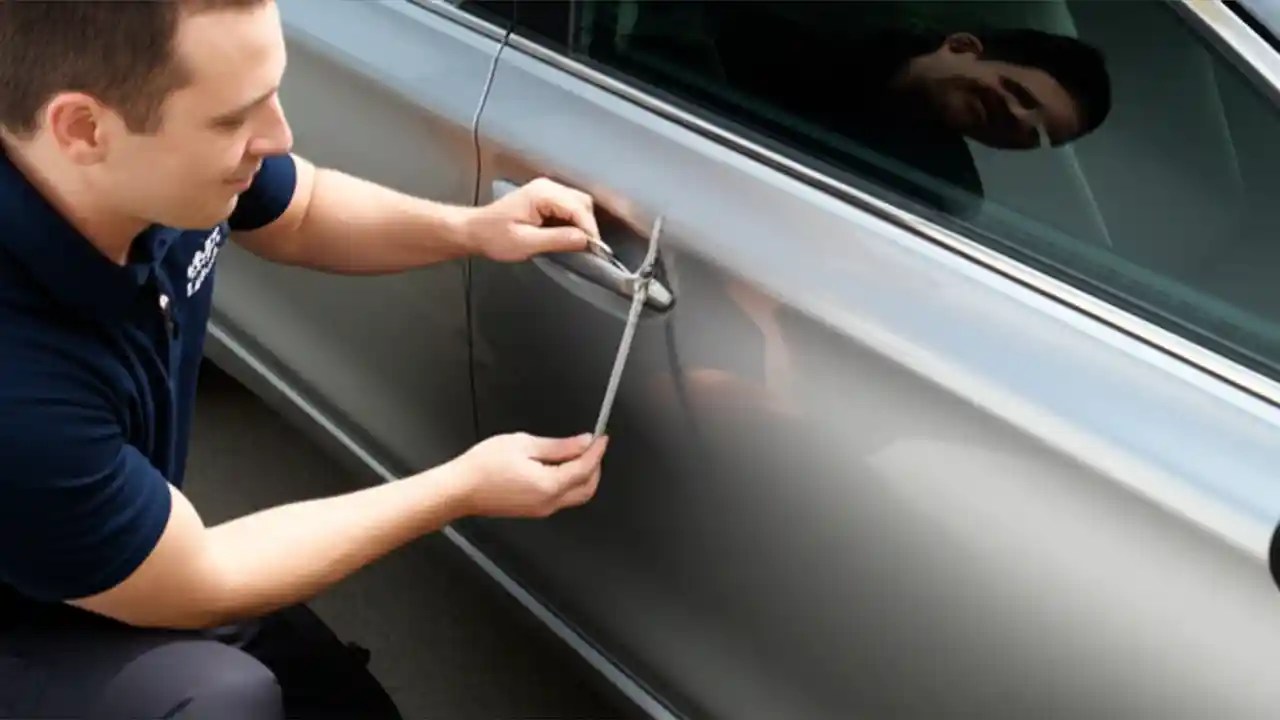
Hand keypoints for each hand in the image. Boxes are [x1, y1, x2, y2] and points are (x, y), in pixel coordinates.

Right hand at [453, 432, 608, 518]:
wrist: (460, 489)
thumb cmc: (483, 466)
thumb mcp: (524, 444)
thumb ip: (558, 445)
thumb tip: (582, 443)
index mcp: (549, 485)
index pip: (585, 468)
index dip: (596, 452)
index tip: (601, 439)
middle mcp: (549, 502)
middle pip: (587, 488)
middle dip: (595, 467)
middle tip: (592, 447)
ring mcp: (541, 509)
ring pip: (576, 496)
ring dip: (583, 476)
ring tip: (577, 454)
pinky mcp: (533, 510)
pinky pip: (561, 498)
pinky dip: (569, 482)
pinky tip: (560, 467)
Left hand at [466, 178, 601, 261]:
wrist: (474, 230)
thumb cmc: (495, 237)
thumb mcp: (526, 243)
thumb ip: (557, 240)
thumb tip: (585, 240)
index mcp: (543, 194)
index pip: (578, 209)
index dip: (590, 230)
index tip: (596, 251)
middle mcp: (548, 186)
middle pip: (582, 203)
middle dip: (588, 226)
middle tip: (590, 250)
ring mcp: (547, 190)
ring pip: (578, 204)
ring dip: (582, 223)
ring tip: (581, 245)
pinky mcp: (545, 197)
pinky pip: (569, 207)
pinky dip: (574, 221)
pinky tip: (570, 236)